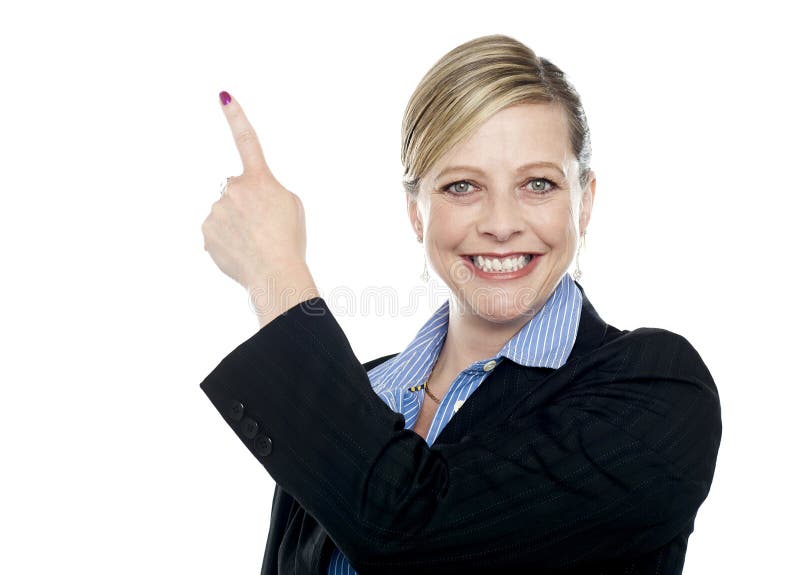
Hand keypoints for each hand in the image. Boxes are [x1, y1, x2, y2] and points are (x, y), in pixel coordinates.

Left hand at [202, 92, 307, 290]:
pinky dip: (226, 241)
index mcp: (260, 179)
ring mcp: (217, 210)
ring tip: (254, 244)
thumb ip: (267, 189)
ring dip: (236, 225)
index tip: (224, 96)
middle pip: (236, 191)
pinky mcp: (206, 231)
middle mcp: (234, 189)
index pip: (247, 141)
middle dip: (246, 205)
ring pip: (225, 212)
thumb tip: (244, 196)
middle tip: (263, 228)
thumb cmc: (289, 240)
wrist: (274, 273)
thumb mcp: (291, 205)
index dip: (237, 117)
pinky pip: (216, 232)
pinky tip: (241, 253)